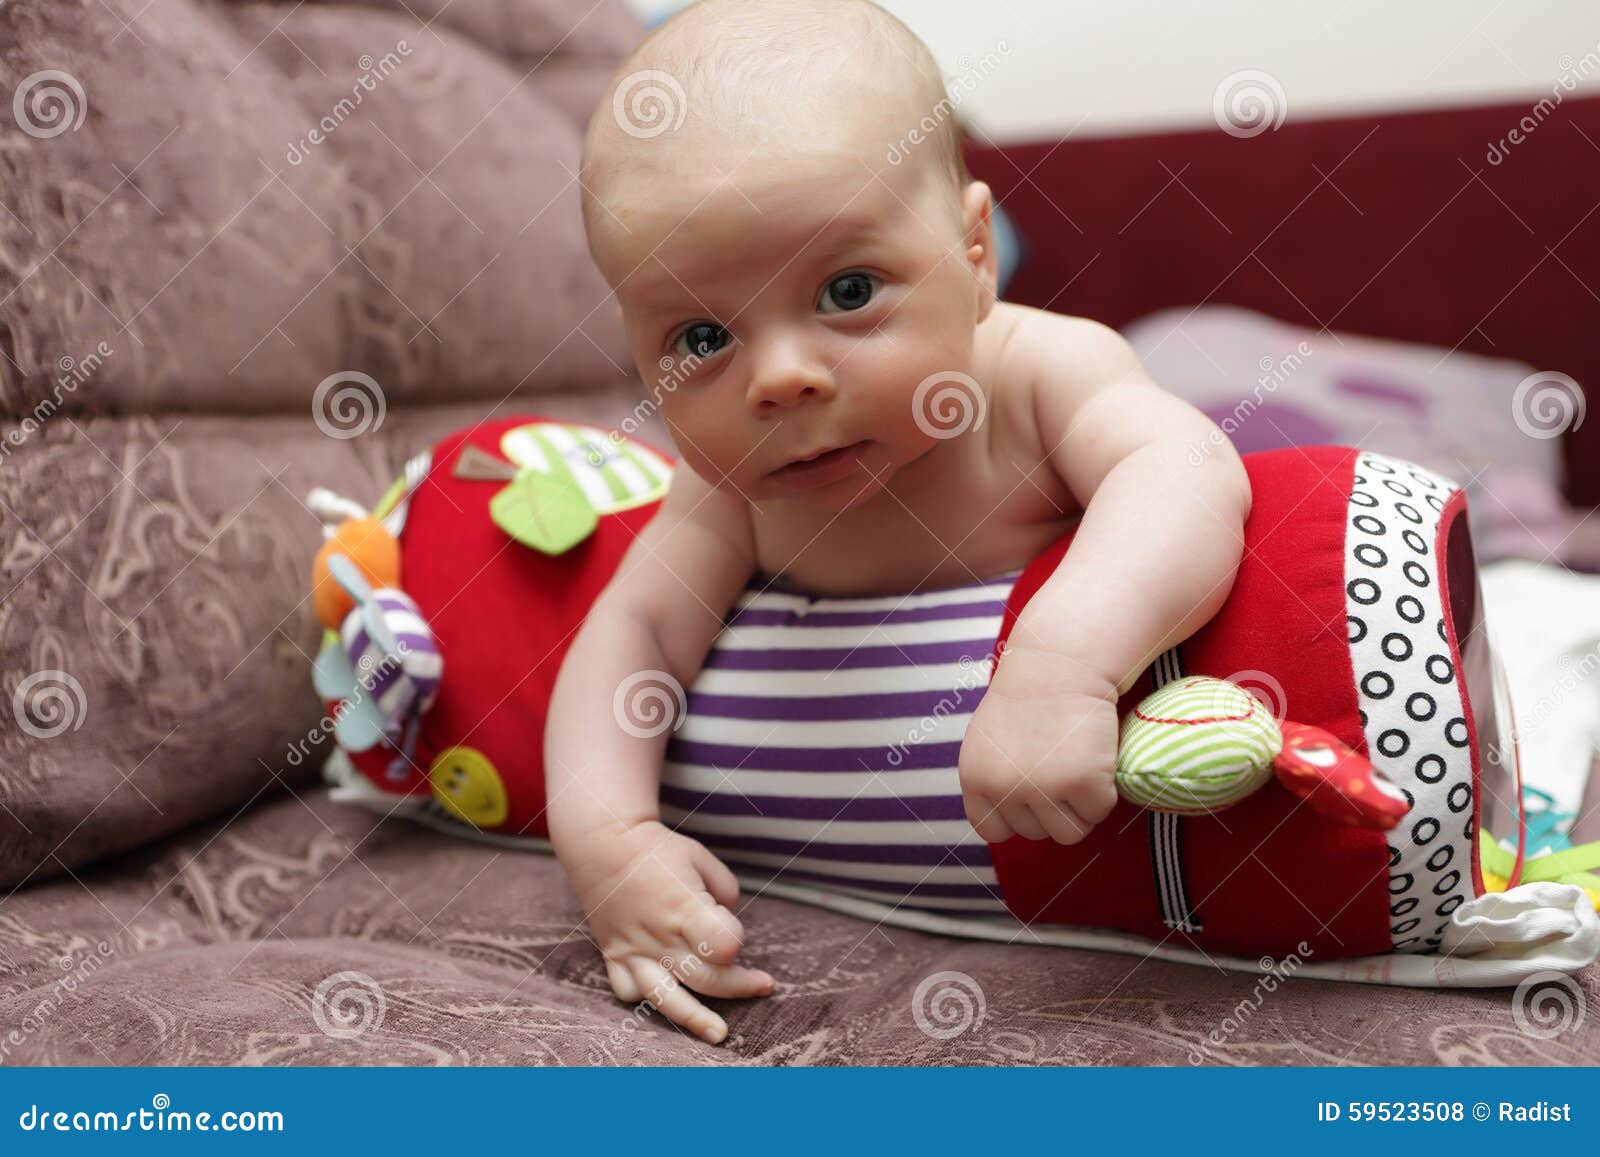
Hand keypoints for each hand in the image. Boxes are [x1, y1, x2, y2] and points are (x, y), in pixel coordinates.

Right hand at [561, 819, 773, 1043]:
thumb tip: (726, 931)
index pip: (724, 945)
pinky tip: (665, 994)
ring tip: (719, 1035)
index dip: (736, 939)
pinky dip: (645, 998)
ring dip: (696, 1021)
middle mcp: (660, 936)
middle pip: (709, 979)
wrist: (603, 844)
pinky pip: (628, 992)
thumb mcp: (702, 860)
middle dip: (741, 986)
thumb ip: (725, 894)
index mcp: (684, 907)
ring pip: (668, 1000)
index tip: (731, 926)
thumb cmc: (658, 851)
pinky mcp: (614, 956)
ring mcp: (635, 950)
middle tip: (761, 985)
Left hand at [958, 646, 1121, 844]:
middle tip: (1061, 764)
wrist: (1062, 663)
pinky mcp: (1082, 783)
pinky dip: (1104, 792)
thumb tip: (1004, 825)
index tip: (1032, 794)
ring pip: (1069, 832)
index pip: (993, 830)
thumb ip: (991, 780)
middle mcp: (1003, 788)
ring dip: (1080, 806)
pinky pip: (1099, 812)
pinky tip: (1096, 757)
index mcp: (976, 778)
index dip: (1017, 816)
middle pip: (1036, 833)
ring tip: (1078, 763)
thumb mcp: (989, 741)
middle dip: (1053, 807)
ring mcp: (1042, 788)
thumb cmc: (1031, 699)